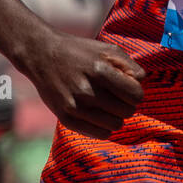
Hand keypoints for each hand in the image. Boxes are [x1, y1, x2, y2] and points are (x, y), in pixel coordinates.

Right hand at [21, 34, 143, 139]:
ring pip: (115, 125)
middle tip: (116, 96)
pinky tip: (98, 114)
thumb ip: (128, 64)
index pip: (136, 95)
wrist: (41, 55)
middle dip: (126, 104)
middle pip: (127, 111)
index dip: (135, 92)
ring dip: (115, 116)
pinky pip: (99, 134)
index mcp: (99, 70)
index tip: (127, 88)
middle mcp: (87, 91)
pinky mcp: (66, 118)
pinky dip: (104, 127)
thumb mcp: (106, 49)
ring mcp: (75, 107)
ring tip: (106, 105)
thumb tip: (141, 83)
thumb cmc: (78, 51)